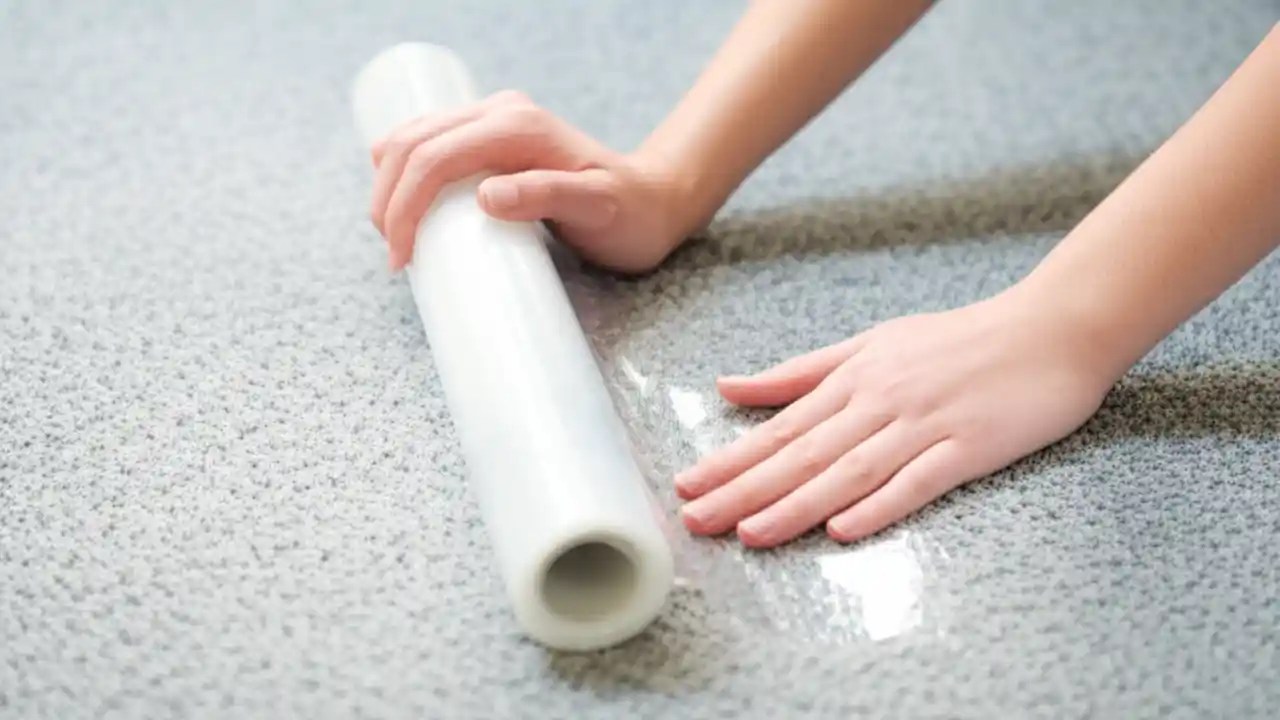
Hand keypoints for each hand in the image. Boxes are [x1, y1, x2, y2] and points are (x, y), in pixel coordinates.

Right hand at [369, 91, 691, 273]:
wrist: (654, 203)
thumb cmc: (629, 215)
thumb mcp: (597, 210)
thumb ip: (548, 197)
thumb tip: (487, 197)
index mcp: (516, 126)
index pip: (434, 156)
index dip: (405, 205)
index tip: (402, 256)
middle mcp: (500, 113)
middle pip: (412, 144)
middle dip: (388, 199)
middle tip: (394, 255)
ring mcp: (494, 122)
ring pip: (414, 140)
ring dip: (390, 186)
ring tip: (395, 238)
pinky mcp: (491, 140)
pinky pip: (431, 148)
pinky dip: (406, 176)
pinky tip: (406, 211)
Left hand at [674, 292, 1118, 547]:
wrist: (1050, 329)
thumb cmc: (956, 341)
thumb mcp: (871, 344)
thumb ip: (800, 373)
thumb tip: (730, 386)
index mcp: (854, 378)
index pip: (781, 427)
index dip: (732, 459)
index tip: (686, 485)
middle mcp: (880, 401)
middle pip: (803, 453)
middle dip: (745, 489)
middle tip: (696, 520)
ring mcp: (924, 425)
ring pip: (849, 471)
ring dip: (797, 505)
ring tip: (751, 534)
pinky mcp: (969, 448)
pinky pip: (918, 482)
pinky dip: (879, 504)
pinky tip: (843, 529)